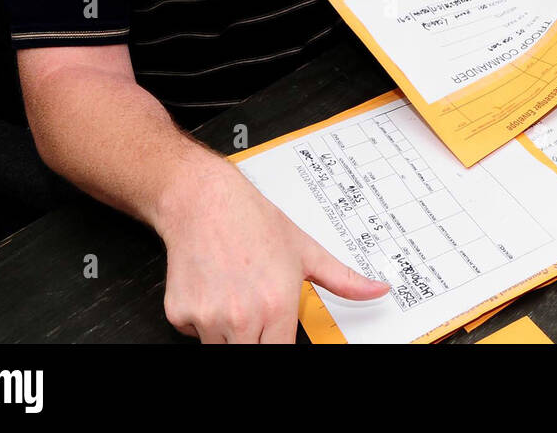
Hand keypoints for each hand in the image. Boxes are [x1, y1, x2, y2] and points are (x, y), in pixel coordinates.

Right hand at [156, 156, 388, 342]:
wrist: (205, 202)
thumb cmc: (253, 222)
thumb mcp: (307, 250)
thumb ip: (343, 279)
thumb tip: (376, 290)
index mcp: (277, 306)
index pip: (280, 355)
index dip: (280, 344)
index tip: (276, 334)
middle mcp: (242, 317)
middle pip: (248, 354)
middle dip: (253, 337)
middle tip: (254, 308)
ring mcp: (209, 318)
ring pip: (219, 347)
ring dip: (227, 331)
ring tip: (235, 293)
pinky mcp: (180, 314)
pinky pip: (193, 333)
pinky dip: (200, 319)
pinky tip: (213, 287)